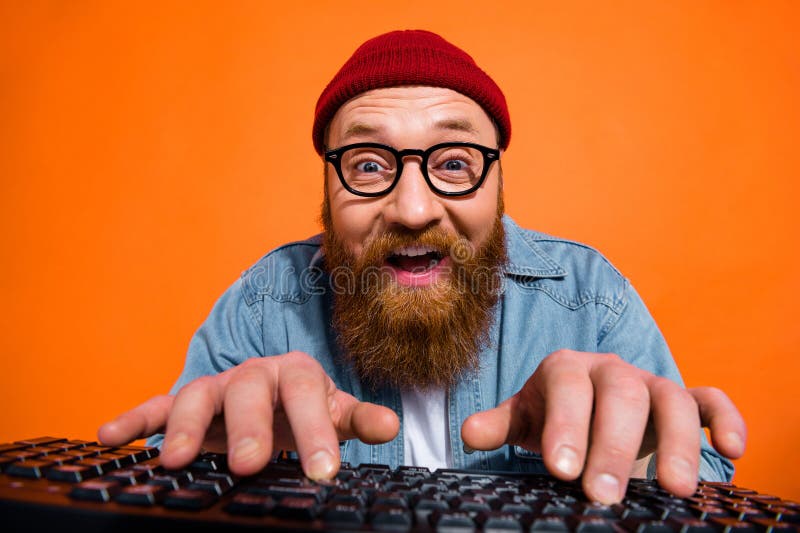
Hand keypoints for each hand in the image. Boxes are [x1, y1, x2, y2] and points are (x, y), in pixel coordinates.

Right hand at [98, 351, 399, 478]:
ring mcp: (215, 388)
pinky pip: (156, 405)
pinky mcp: (182, 403)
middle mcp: (252, 375)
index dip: (315, 430)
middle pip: (248, 389)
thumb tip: (391, 427)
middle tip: (251, 465)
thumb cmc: (302, 406)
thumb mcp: (332, 411)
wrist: (269, 393)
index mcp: (294, 373)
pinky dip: (134, 418)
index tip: (323, 473)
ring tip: (177, 460)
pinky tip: (111, 436)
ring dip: (186, 424)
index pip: (305, 394)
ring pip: (197, 395)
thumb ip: (357, 419)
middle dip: (249, 426)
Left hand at [460, 350, 745, 503]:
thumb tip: (469, 433)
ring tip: (675, 489)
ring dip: (677, 441)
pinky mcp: (685, 400)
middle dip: (614, 445)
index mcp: (566, 368)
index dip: (567, 426)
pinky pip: (711, 399)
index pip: (568, 388)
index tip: (562, 471)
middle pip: (620, 395)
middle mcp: (611, 370)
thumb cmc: (553, 415)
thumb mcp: (524, 419)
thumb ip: (499, 424)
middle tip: (605, 495)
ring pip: (672, 398)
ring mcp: (650, 382)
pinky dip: (725, 418)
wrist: (587, 407)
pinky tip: (732, 450)